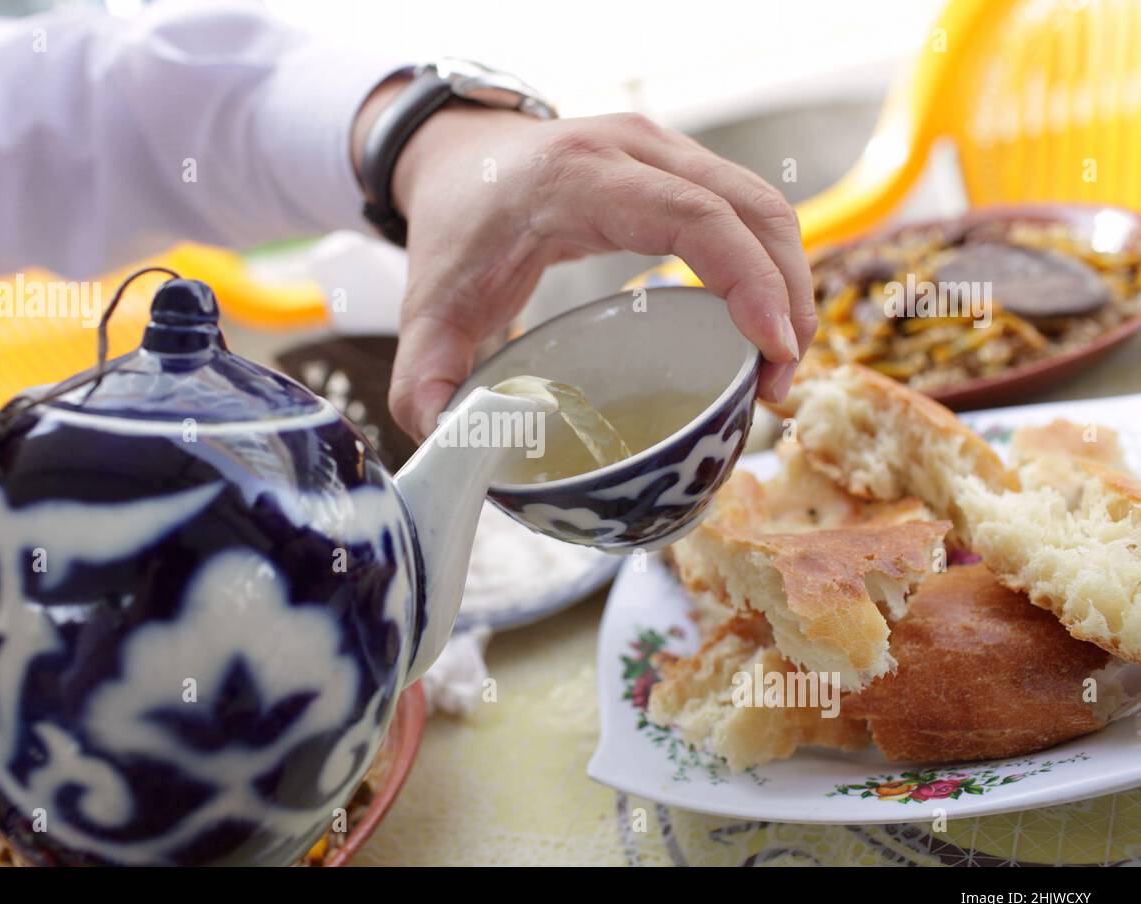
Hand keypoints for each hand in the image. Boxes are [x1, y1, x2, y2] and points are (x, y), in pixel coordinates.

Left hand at [357, 96, 815, 439]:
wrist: (456, 156)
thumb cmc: (454, 224)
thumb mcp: (427, 306)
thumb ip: (426, 378)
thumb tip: (451, 445)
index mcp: (578, 177)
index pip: (692, 215)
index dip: (748, 279)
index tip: (772, 351)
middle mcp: (632, 149)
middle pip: (751, 208)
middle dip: (786, 296)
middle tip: (780, 385)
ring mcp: (661, 151)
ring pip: (761, 204)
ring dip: (787, 283)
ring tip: (777, 369)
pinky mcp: (676, 167)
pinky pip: (743, 209)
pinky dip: (766, 265)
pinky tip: (760, 328)